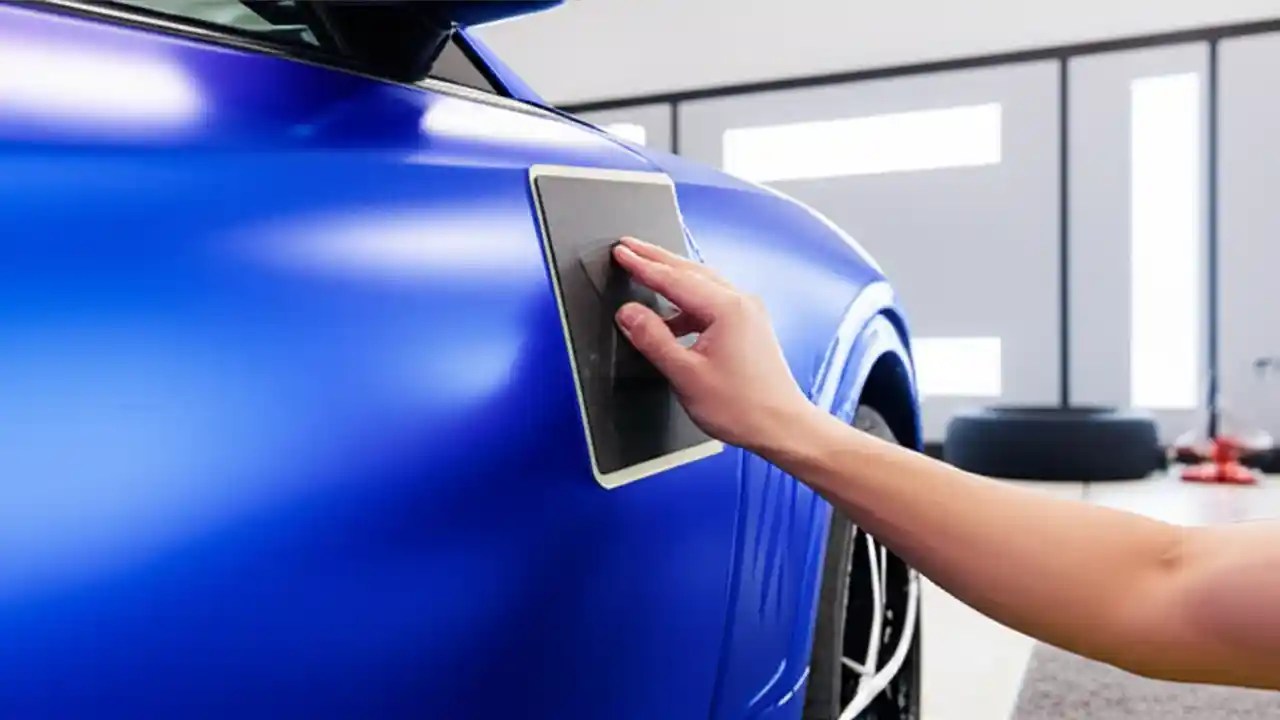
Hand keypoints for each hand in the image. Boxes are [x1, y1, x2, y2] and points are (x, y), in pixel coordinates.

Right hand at [612, 237, 818, 452]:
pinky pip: (711, 302)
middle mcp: (740, 302)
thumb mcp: (686, 374)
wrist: (781, 426)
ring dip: (671, 279)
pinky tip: (670, 317)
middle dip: (656, 259)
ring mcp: (747, 312)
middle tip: (628, 247)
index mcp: (726, 308)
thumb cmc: (742, 407)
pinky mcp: (748, 325)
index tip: (620, 253)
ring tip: (644, 275)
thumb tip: (628, 313)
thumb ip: (653, 339)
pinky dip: (686, 303)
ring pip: (701, 285)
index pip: (674, 279)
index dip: (642, 265)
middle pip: (689, 272)